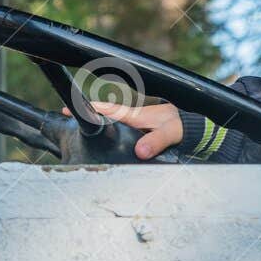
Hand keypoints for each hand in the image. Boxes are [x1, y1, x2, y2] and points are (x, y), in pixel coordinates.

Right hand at [62, 100, 183, 159]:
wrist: (195, 127)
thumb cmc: (183, 126)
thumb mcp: (171, 132)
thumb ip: (156, 141)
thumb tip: (139, 151)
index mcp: (136, 116)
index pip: (107, 110)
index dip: (88, 109)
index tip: (68, 109)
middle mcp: (133, 119)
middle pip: (104, 117)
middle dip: (85, 117)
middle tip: (64, 119)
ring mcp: (136, 127)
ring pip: (111, 126)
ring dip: (96, 127)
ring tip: (76, 135)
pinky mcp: (140, 135)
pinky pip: (119, 134)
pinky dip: (108, 135)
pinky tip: (102, 145)